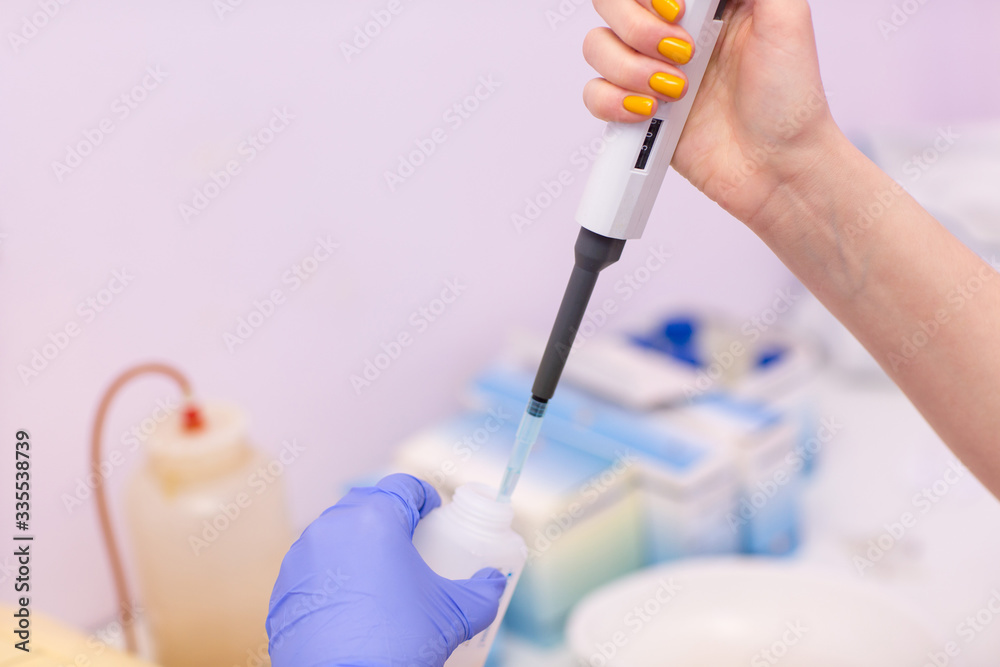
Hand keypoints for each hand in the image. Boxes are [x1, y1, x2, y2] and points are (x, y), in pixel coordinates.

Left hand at [267, 474, 506, 666]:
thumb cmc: (399, 643)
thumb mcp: (454, 614)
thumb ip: (483, 591)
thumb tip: (494, 581)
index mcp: (375, 519)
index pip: (404, 485)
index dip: (424, 496)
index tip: (434, 515)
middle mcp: (333, 527)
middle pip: (367, 503)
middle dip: (390, 516)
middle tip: (410, 542)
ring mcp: (302, 556)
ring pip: (336, 532)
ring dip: (358, 542)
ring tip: (379, 573)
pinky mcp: (284, 586)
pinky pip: (314, 565)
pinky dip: (333, 572)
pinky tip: (350, 599)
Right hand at [583, 0, 841, 228]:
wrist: (779, 167)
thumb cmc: (791, 99)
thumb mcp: (786, 18)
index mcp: (705, 3)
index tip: (679, 11)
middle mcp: (671, 32)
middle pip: (611, 3)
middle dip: (637, 28)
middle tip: (681, 53)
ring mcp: (649, 72)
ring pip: (596, 45)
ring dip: (628, 67)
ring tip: (674, 90)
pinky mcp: (636, 112)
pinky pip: (593, 94)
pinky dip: (612, 101)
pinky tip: (649, 110)